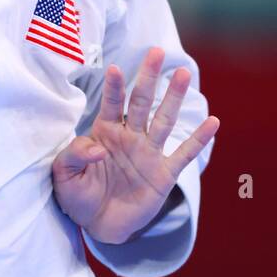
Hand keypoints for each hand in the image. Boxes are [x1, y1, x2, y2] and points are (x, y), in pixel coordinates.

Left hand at [52, 46, 218, 243]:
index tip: (114, 67)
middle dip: (148, 78)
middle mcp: (129, 137)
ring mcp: (148, 153)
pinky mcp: (164, 173)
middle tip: (157, 52)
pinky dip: (198, 138)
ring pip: (164, 120)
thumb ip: (75, 155)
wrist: (97, 223)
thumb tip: (98, 148)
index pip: (111, 104)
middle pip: (141, 102)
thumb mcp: (64, 174)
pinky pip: (184, 153)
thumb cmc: (77, 194)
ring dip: (173, 98)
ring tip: (182, 74)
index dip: (114, 87)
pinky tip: (213, 121)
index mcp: (103, 132)